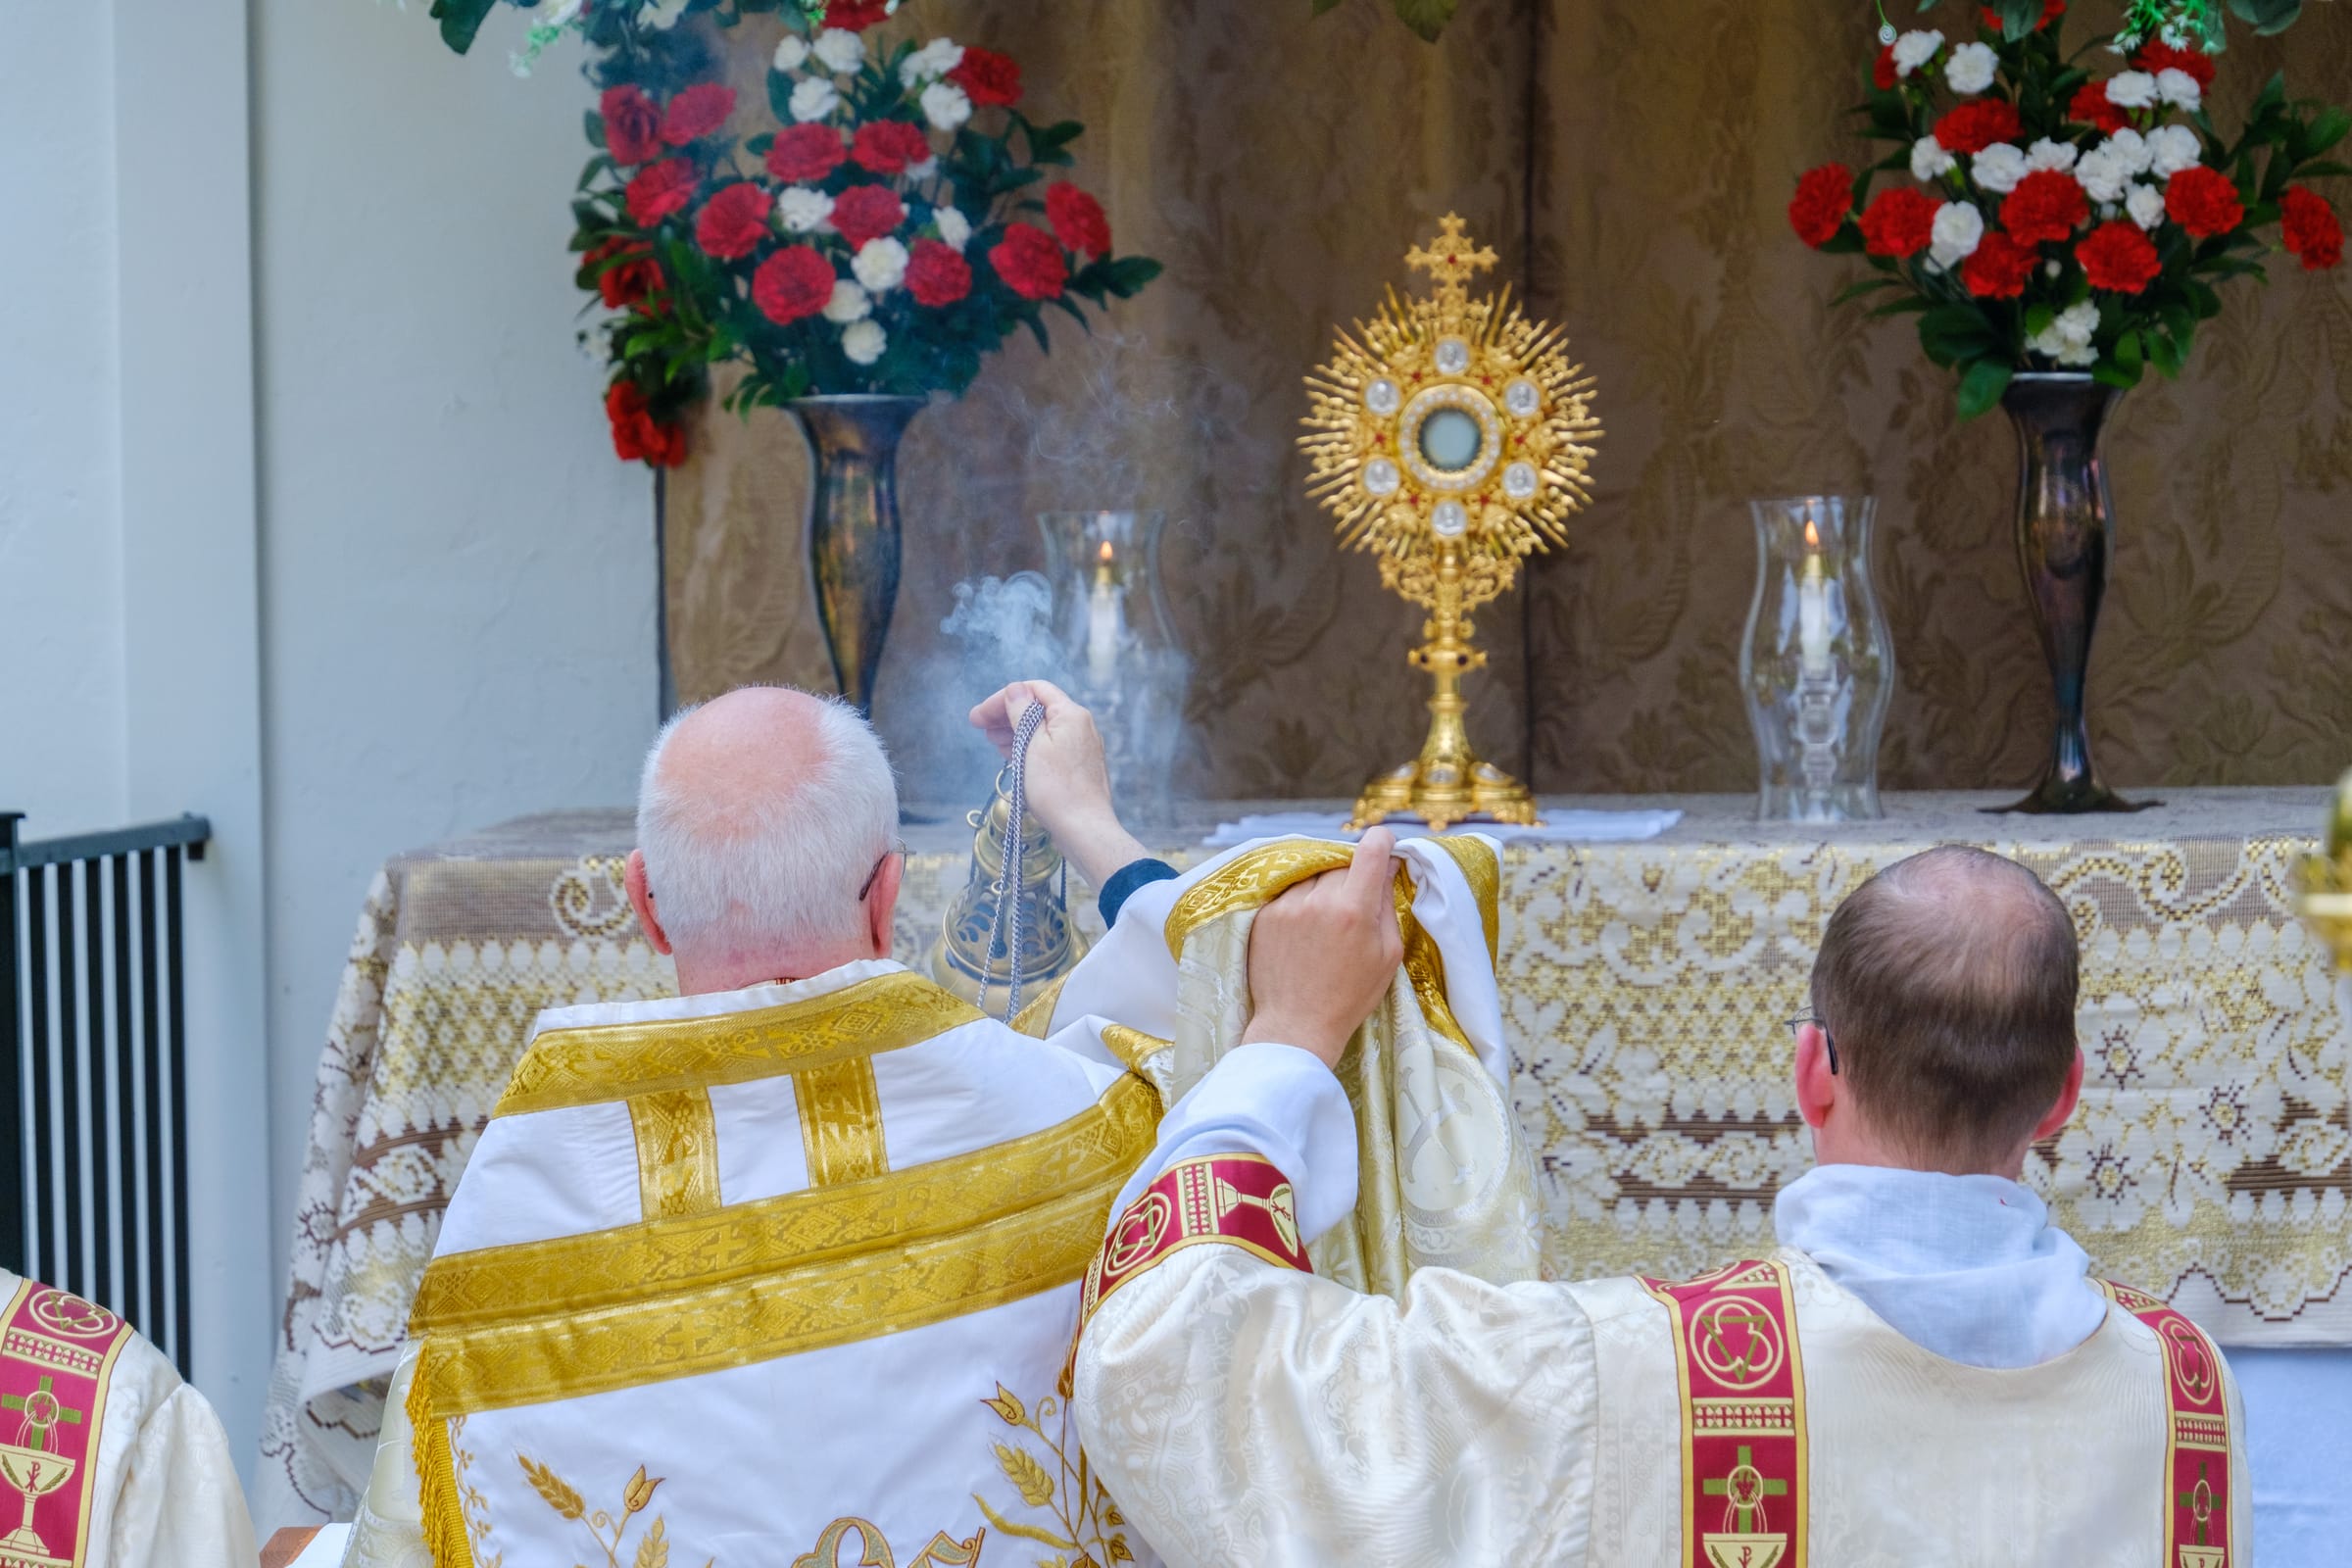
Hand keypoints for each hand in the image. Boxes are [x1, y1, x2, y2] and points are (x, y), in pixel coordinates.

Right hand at [969, 679, 1147, 888]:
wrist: (1083, 829)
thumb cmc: (1056, 788)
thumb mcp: (1031, 744)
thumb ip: (1022, 712)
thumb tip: (1015, 689)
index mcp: (1071, 714)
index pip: (1034, 690)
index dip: (1003, 698)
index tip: (980, 715)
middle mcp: (1080, 725)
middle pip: (1038, 709)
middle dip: (1007, 715)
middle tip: (979, 726)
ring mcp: (1081, 747)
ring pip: (1043, 729)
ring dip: (1015, 731)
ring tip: (992, 740)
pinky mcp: (1078, 766)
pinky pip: (1050, 747)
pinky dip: (1029, 747)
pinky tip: (1012, 754)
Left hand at [1240, 828, 1402, 1068]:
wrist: (1296, 1025)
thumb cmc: (1350, 995)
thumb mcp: (1387, 955)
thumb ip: (1387, 904)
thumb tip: (1388, 865)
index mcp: (1354, 910)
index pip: (1370, 849)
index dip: (1382, 841)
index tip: (1385, 847)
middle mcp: (1318, 900)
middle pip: (1342, 863)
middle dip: (1352, 878)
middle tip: (1353, 909)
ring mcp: (1287, 905)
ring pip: (1314, 875)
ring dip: (1324, 888)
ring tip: (1326, 924)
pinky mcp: (1264, 914)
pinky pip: (1290, 891)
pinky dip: (1302, 902)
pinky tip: (1305, 932)